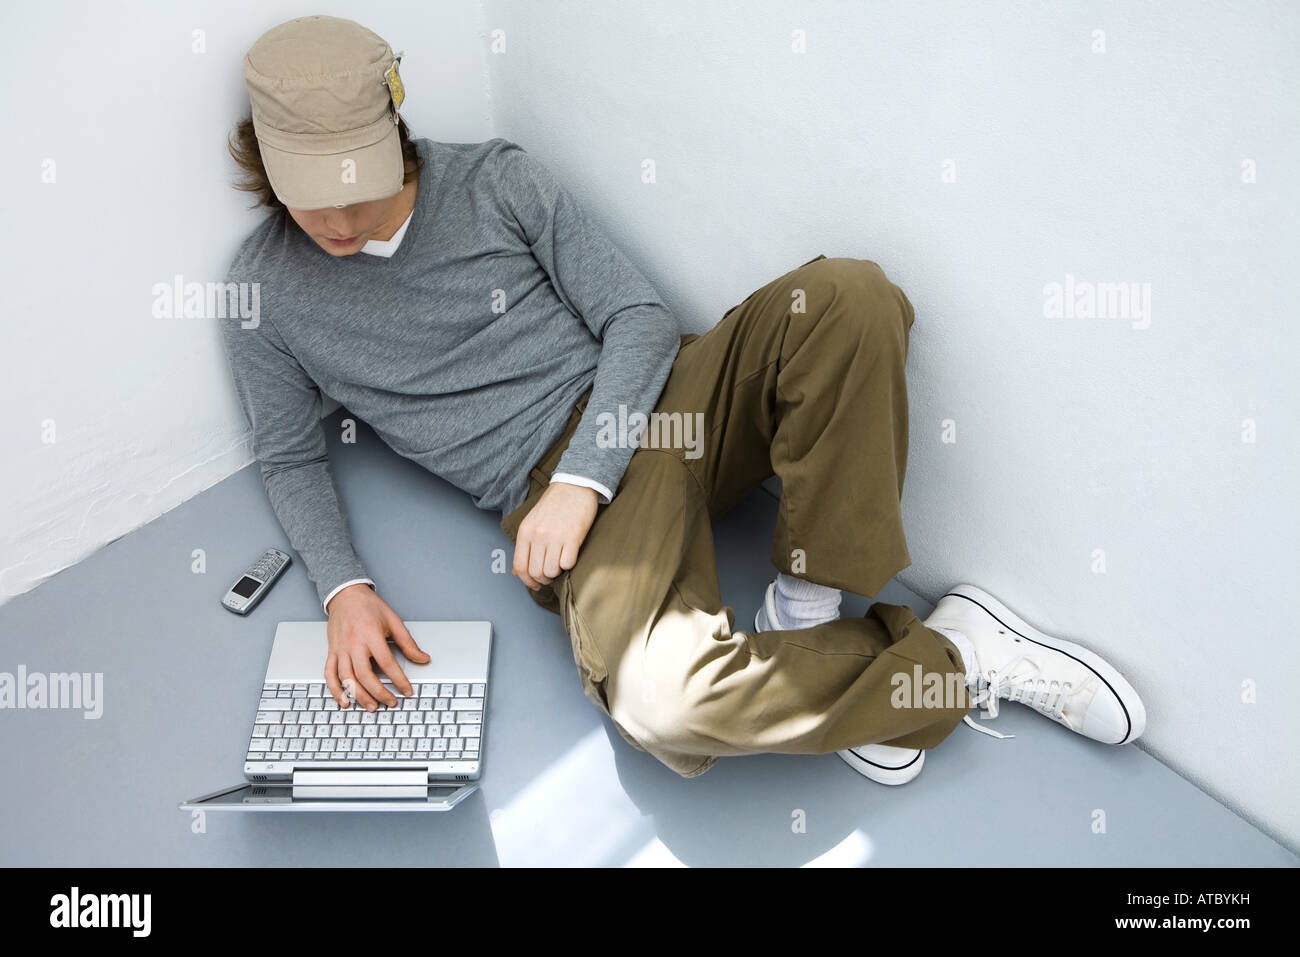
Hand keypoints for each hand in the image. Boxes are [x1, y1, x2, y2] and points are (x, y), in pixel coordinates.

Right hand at [324, 583, 429, 710]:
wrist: (346, 595)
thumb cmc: (369, 606)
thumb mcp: (393, 620)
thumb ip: (408, 642)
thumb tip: (423, 658)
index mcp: (371, 635)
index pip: (387, 663)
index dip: (399, 680)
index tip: (407, 691)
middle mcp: (354, 644)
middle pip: (365, 675)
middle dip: (379, 692)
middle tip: (391, 702)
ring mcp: (340, 649)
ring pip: (347, 678)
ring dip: (358, 696)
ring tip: (372, 706)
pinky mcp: (331, 652)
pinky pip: (329, 674)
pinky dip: (335, 690)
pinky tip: (343, 701)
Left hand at [512, 482, 598, 590]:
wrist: (574, 486)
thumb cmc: (554, 505)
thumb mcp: (532, 522)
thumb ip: (525, 546)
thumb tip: (517, 572)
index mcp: (525, 531)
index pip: (520, 567)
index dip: (527, 581)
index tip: (535, 583)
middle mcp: (538, 535)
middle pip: (536, 572)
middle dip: (543, 579)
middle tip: (550, 575)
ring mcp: (555, 537)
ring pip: (551, 571)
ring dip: (557, 573)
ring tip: (560, 565)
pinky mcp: (573, 537)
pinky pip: (568, 564)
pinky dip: (569, 565)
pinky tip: (569, 556)